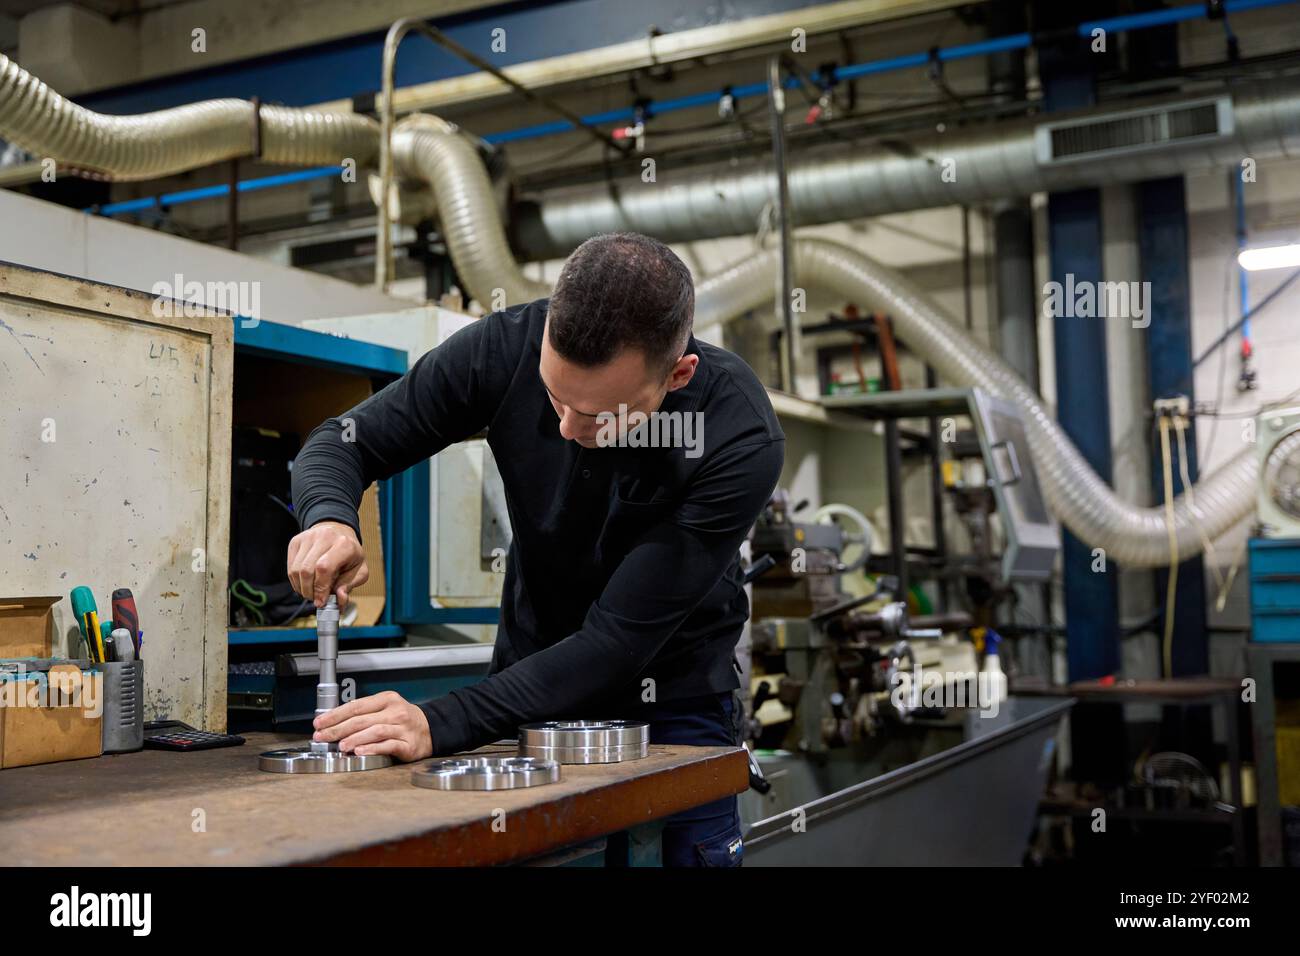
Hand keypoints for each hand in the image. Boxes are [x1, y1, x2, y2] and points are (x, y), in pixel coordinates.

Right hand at [287, 520, 367, 607]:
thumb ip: (350, 586)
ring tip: (311, 592)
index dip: (320, 588)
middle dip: (309, 591)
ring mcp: (308, 537)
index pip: (324, 568)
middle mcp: (325, 537)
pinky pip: (290, 567)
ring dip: (301, 587)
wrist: (338, 532)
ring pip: (295, 570)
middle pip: (307, 570)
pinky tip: (305, 583)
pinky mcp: (296, 541)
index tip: (321, 602)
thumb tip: (340, 600)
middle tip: (316, 599)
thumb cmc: (350, 555)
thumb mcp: (359, 571)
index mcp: (344, 544)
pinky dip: (295, 581)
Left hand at [313, 691, 433, 761]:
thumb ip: (365, 713)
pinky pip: (388, 745)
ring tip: (340, 746)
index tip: (320, 723)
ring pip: (375, 731)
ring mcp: (403, 728)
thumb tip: (334, 723)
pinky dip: (372, 748)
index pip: (356, 706)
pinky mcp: (408, 744)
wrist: (431, 729)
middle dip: (338, 729)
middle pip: (362, 719)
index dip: (336, 715)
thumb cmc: (403, 720)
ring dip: (354, 739)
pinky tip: (360, 751)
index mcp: (387, 699)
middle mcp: (395, 712)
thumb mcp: (386, 708)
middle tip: (323, 736)